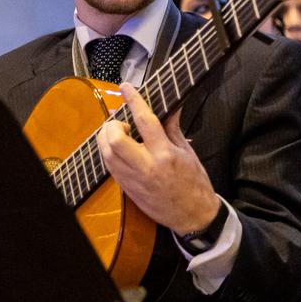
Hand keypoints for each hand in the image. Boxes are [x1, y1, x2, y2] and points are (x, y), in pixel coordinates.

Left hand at [98, 85, 220, 235]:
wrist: (193, 215)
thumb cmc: (194, 183)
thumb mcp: (188, 153)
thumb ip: (174, 128)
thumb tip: (172, 106)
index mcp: (165, 154)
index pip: (145, 121)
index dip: (134, 100)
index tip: (127, 86)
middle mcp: (146, 166)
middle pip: (114, 140)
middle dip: (112, 125)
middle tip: (121, 123)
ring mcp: (133, 179)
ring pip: (106, 154)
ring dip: (106, 139)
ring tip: (118, 134)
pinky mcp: (127, 189)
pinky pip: (110, 167)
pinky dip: (109, 153)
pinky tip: (118, 150)